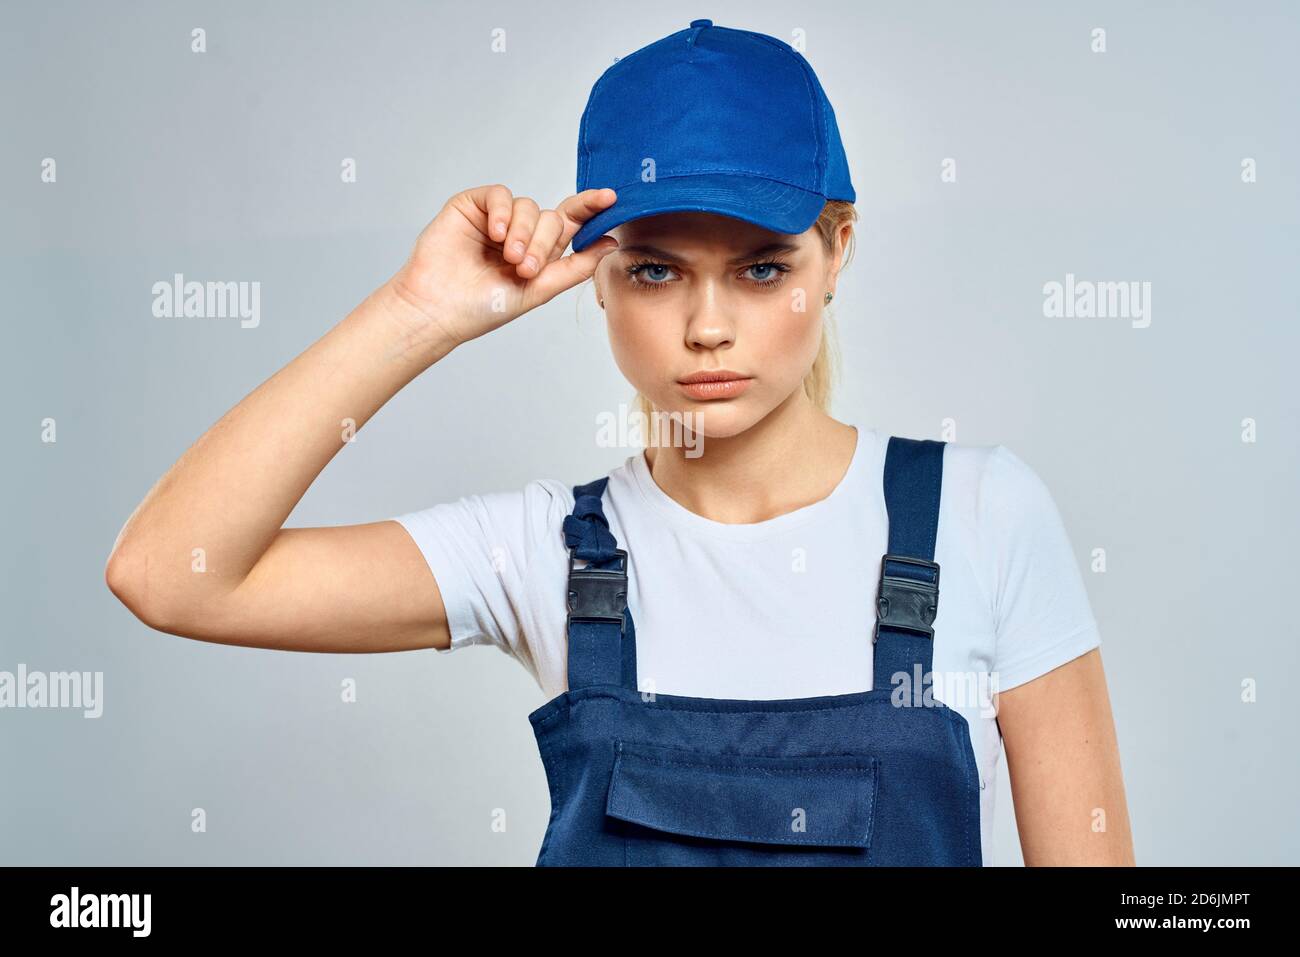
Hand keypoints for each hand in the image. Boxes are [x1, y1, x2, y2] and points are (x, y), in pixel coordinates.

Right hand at [385, 184, 618, 347]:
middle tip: (525, 268)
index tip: (610, 198)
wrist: (440, 309)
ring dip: (523, 233)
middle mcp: (520, 232)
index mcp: (539, 252)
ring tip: (508, 259)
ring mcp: (496, 218)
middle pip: (551, 218)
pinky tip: (495, 235)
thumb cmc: (484, 307)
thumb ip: (575, 266)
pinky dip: (502, 213)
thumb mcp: (540, 289)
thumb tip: (610, 243)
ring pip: (528, 206)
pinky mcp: (472, 206)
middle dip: (544, 243)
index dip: (590, 208)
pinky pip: (499, 195)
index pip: (570, 223)